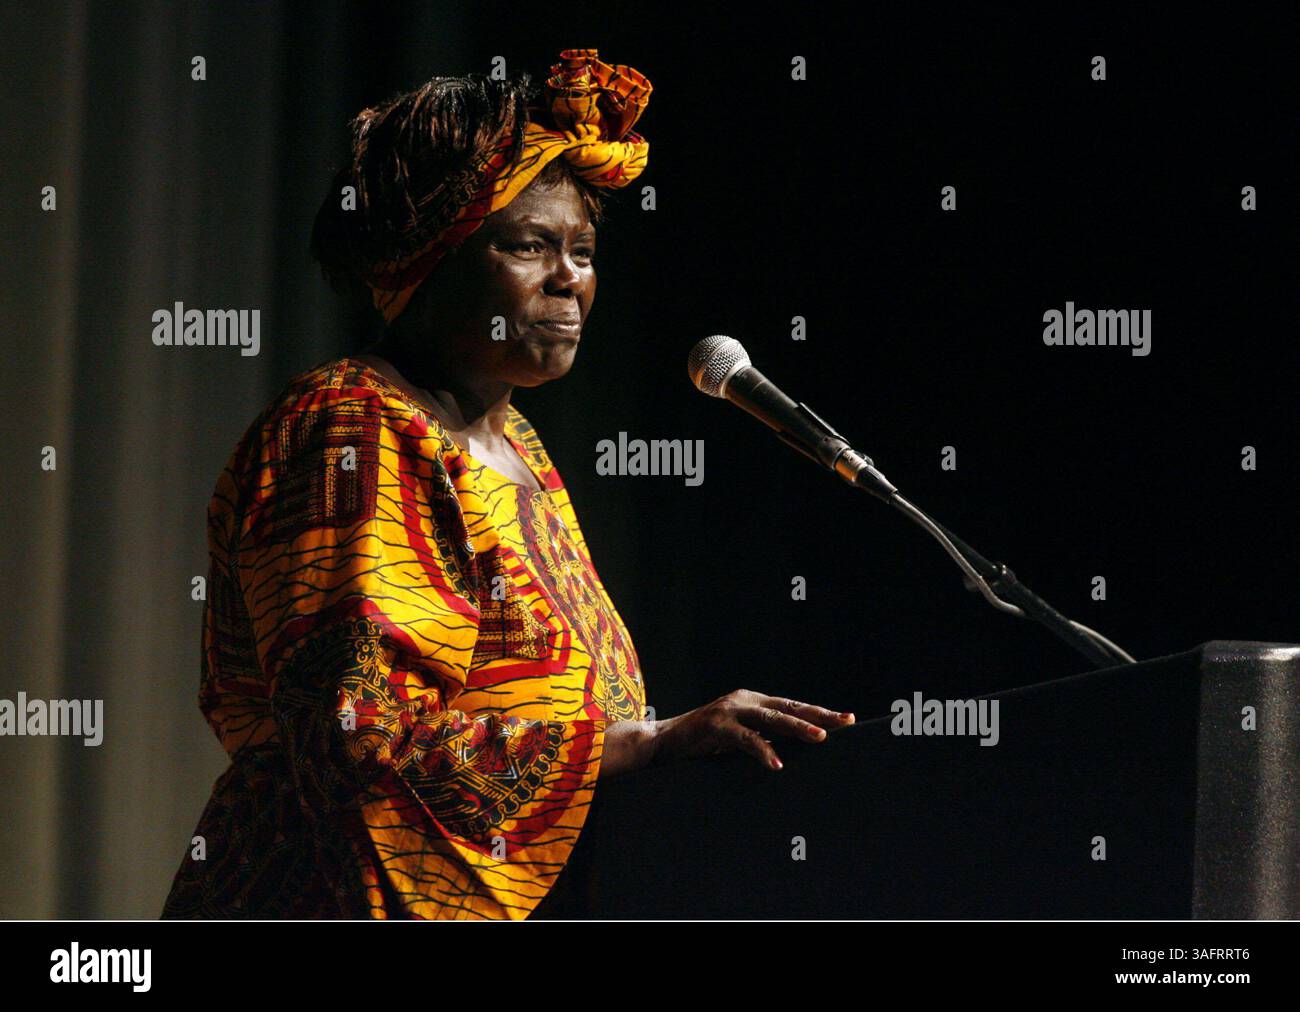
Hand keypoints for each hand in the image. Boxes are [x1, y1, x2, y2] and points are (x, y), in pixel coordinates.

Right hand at [651, 690, 853, 770]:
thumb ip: (760, 737)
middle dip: (818, 716)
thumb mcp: (737, 738)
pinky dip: (762, 750)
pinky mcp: (715, 726)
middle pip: (788, 708)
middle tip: (844, 723)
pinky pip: (745, 739)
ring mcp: (729, 710)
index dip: (819, 712)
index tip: (846, 719)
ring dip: (797, 728)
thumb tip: (794, 752)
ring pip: (771, 719)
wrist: (660, 742)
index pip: (792, 706)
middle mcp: (743, 700)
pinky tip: (777, 763)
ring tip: (820, 738)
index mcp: (751, 701)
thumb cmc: (701, 744)